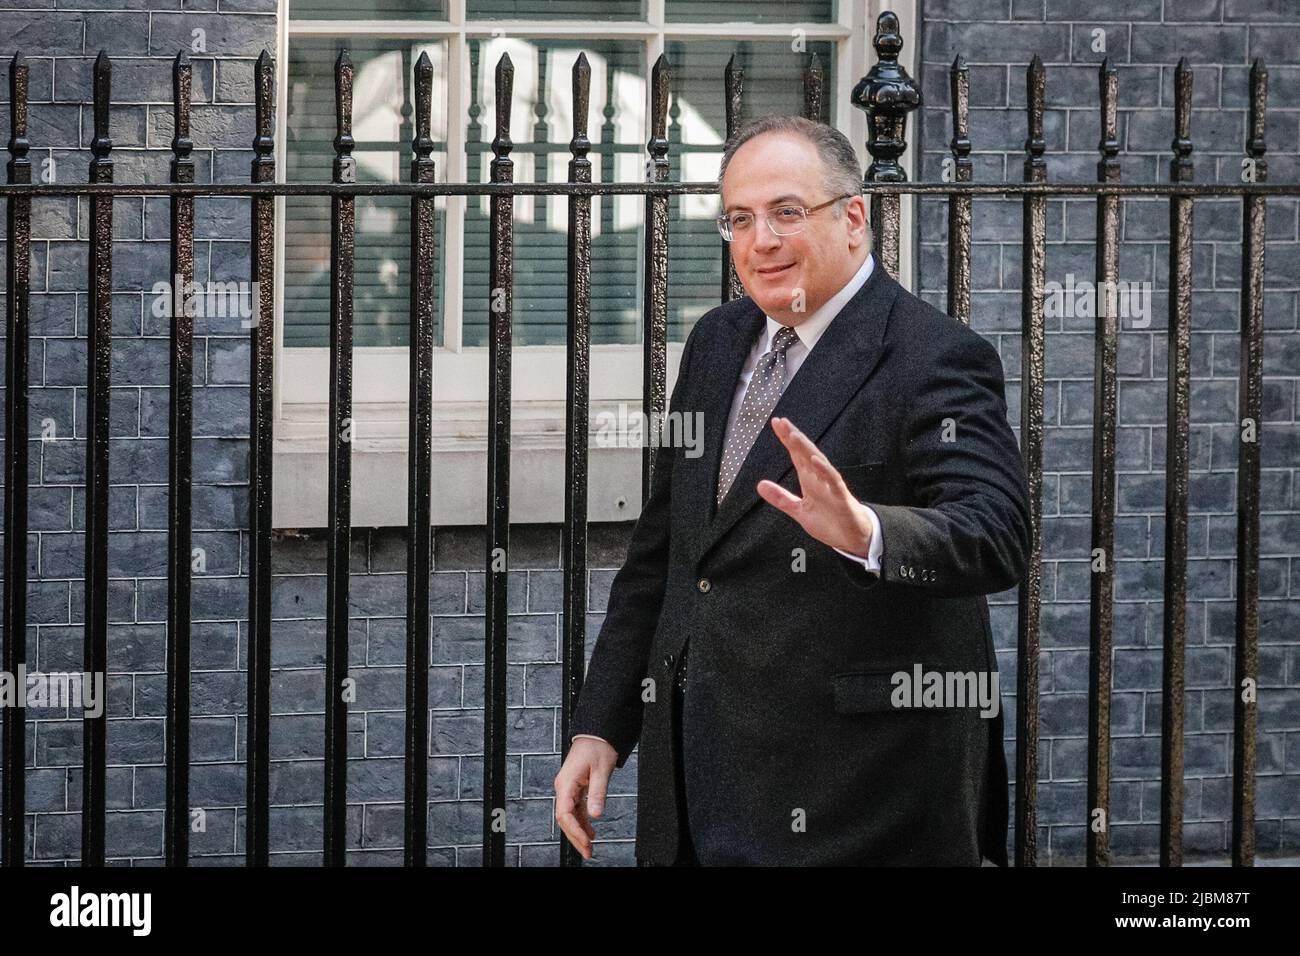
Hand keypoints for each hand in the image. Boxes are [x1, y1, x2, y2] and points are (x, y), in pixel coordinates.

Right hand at [554, 737, 617, 859]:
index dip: (574, 831)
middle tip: (587, 852)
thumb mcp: (601, 770)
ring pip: (570, 816)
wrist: (596, 733)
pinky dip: (583, 821)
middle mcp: (564, 786)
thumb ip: (597, 793)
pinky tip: (590, 832)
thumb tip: (595, 814)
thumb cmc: (597, 746)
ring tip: (589, 847)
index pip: (564, 814)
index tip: (585, 842)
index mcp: (566, 782)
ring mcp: (569, 787)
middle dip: (575, 837)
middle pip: (565, 818)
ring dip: (579, 832)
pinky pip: (576, 809)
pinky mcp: (575, 787)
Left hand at [756, 416, 874, 556]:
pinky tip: (815, 460)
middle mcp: (819, 478)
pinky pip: (833, 480)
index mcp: (809, 480)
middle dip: (793, 437)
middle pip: (805, 453)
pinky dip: (824, 470)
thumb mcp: (799, 510)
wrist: (852, 538)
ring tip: (794, 435)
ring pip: (818, 462)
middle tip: (782, 422)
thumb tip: (760, 485)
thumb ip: (780, 498)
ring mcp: (830, 485)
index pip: (796, 455)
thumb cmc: (830, 522)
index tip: (776, 423)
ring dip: (806, 448)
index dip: (786, 439)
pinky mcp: (841, 496)